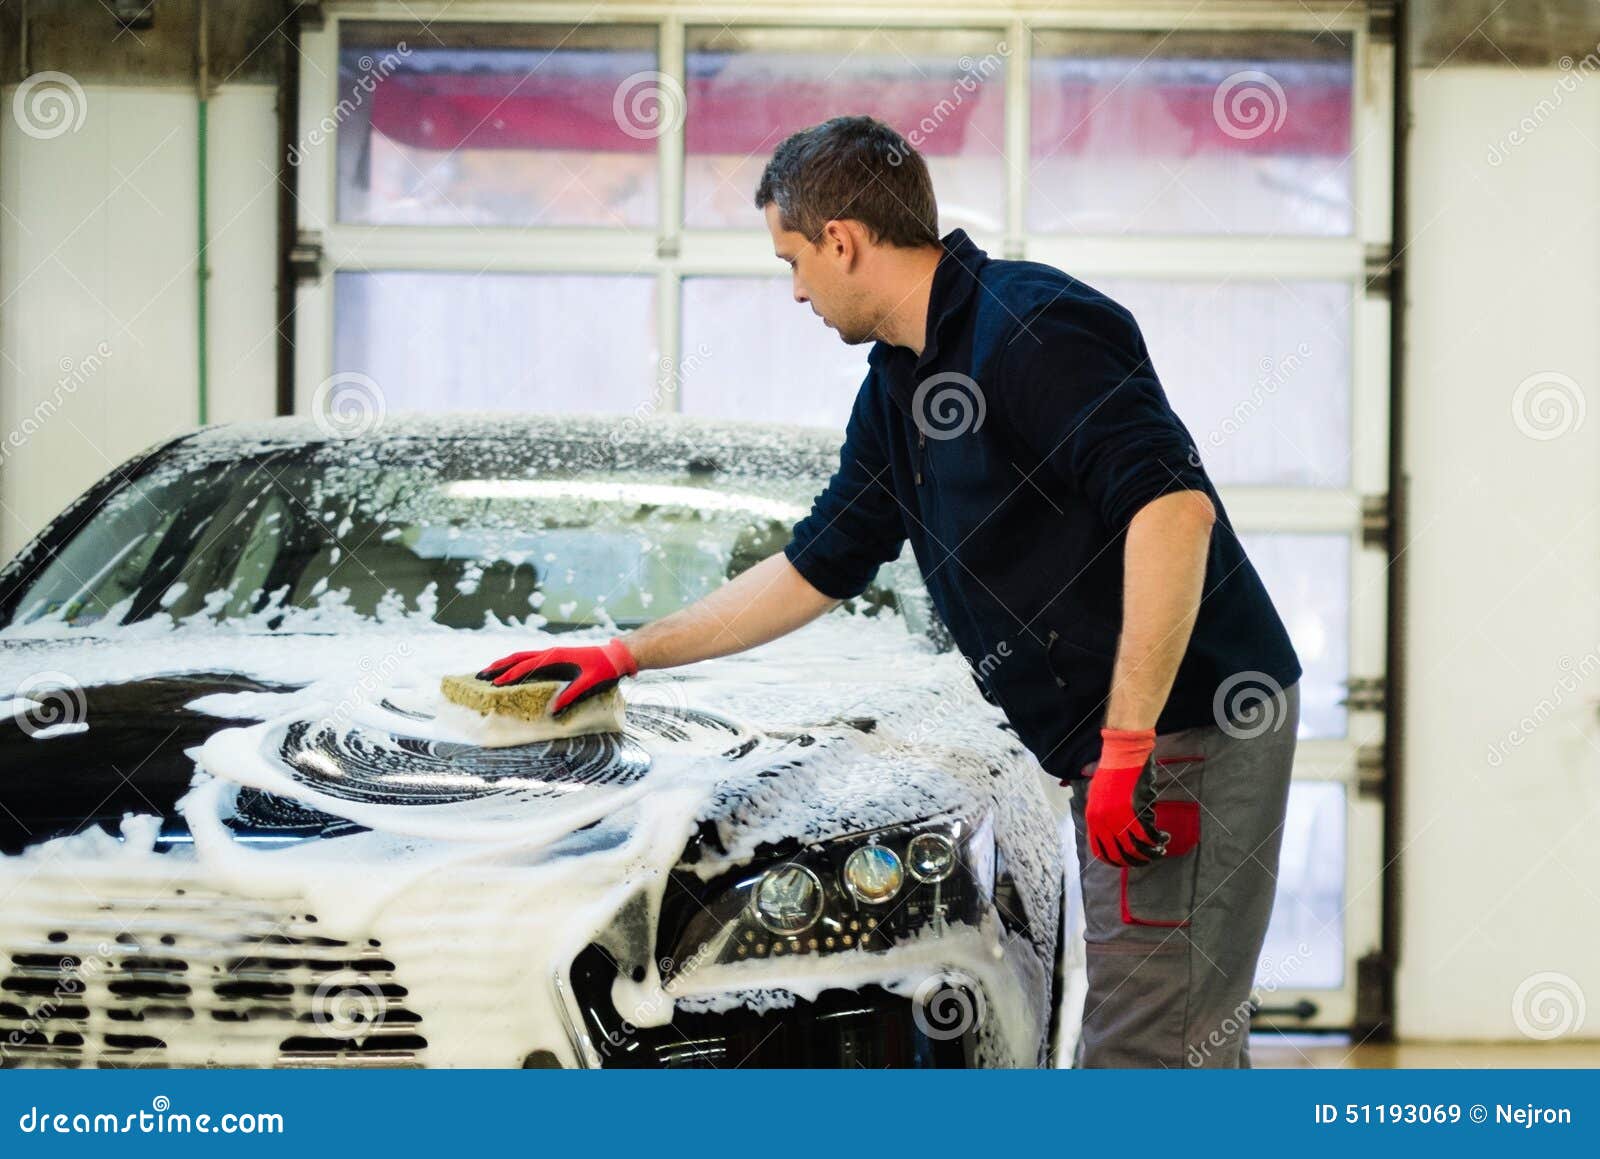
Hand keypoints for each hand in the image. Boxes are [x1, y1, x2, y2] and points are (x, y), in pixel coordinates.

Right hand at [474, 637, 638, 714]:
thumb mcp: (589, 683)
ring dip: (504, 664)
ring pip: (521, 657)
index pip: (526, 665)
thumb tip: (553, 711)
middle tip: (480, 676)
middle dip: (498, 666)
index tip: (495, 684)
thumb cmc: (604, 669)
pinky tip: (509, 674)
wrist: (615, 657)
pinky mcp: (554, 659)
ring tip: (487, 673)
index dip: (510, 675)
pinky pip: (530, 661)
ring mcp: (551, 655)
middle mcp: (549, 653)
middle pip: (517, 657)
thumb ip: (571, 695)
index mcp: (555, 656)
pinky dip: (516, 666)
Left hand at [1084, 726, 1168, 866]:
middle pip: (1119, 854)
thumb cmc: (1112, 770)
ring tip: (1159, 852)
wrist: (1123, 753)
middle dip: (1135, 861)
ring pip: (1135, 848)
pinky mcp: (1135, 812)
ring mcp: (1118, 818)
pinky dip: (1158, 839)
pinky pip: (1148, 835)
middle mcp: (1103, 822)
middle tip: (1147, 860)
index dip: (1114, 860)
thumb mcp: (1097, 795)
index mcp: (1092, 818)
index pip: (1100, 850)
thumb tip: (1109, 832)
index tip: (1126, 862)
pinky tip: (1164, 838)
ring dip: (1150, 854)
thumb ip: (1101, 815)